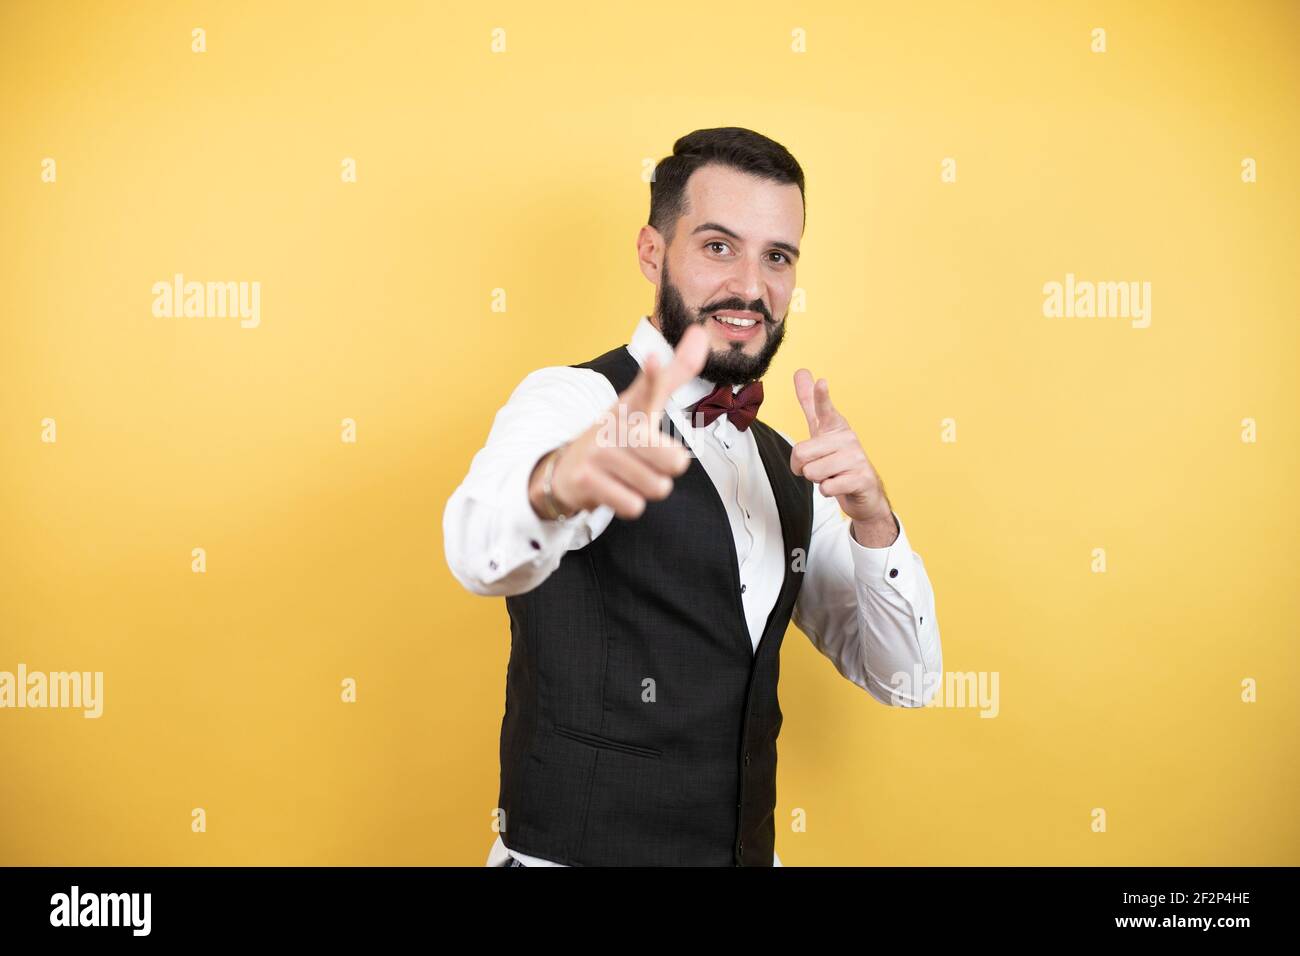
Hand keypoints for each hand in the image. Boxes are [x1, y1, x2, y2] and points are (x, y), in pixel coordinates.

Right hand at [530, 325, 707, 519]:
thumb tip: (699, 332)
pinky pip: (634, 505)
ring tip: (626, 476)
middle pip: (674, 461)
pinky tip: (613, 490)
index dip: (652, 376)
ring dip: (646, 489)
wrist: (566, 471)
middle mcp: (614, 426)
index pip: (648, 388)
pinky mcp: (586, 480)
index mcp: (632, 406)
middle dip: (667, 470)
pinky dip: (629, 504)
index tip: (653, 360)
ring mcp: (598, 452)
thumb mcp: (643, 404)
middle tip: (645, 461)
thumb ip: (674, 375)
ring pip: (657, 487)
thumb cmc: (616, 436)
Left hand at [790, 369, 894, 535]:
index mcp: (835, 426)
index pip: (825, 409)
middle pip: (801, 453)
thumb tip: (801, 371)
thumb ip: (811, 403)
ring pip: (812, 472)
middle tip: (820, 467)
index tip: (821, 382)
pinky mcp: (861, 479)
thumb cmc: (837, 458)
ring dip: (818, 480)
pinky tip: (840, 485)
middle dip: (803, 467)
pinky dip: (828, 491)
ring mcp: (856, 458)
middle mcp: (847, 438)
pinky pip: (827, 487)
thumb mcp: (822, 430)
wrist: (864, 491)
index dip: (821, 396)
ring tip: (832, 475)